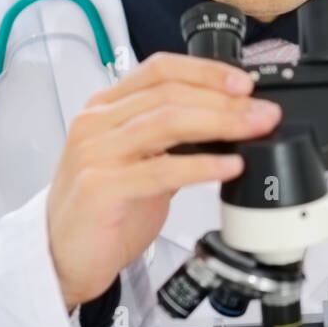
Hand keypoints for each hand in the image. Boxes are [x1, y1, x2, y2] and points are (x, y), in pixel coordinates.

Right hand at [48, 53, 281, 309]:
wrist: (64, 256)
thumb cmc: (105, 211)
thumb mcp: (143, 163)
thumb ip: (176, 141)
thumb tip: (231, 125)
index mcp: (106, 108)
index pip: (159, 70)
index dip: (205, 71)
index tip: (243, 84)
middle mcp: (97, 123)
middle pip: (169, 94)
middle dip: (224, 101)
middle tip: (263, 112)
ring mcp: (95, 153)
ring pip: (166, 122)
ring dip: (220, 123)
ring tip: (254, 130)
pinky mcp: (100, 186)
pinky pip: (161, 169)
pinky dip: (202, 165)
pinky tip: (229, 166)